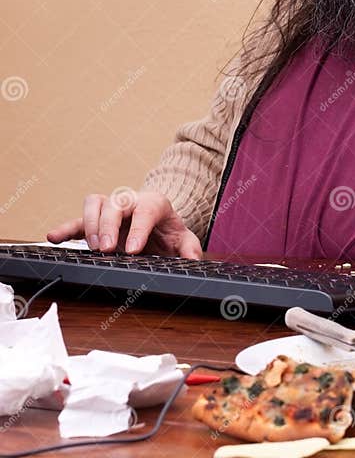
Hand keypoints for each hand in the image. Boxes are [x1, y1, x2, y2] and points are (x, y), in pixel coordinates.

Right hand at [47, 190, 201, 258]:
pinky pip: (78, 220)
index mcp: (154, 204)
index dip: (139, 228)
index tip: (133, 249)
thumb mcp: (184, 239)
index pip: (146, 209)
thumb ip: (190, 248)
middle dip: (109, 225)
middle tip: (108, 249)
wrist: (157, 223)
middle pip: (116, 203)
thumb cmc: (167, 230)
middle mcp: (131, 202)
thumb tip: (193, 259)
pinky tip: (54, 237)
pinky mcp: (97, 221)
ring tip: (94, 249)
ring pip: (96, 202)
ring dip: (91, 225)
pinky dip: (66, 227)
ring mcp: (112, 210)